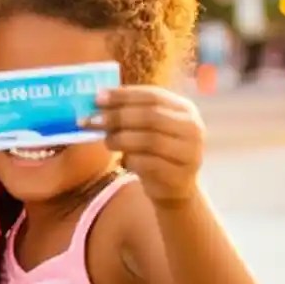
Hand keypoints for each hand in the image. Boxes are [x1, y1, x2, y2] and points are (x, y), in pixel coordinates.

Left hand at [90, 85, 204, 204]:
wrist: (174, 188)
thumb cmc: (155, 151)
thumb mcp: (147, 128)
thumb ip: (129, 112)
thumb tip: (97, 101)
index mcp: (184, 108)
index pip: (152, 95)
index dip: (123, 96)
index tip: (97, 98)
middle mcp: (192, 128)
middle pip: (150, 116)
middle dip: (117, 116)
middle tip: (92, 120)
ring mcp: (190, 153)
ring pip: (149, 140)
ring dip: (120, 139)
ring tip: (107, 141)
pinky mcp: (180, 176)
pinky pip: (148, 164)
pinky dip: (130, 160)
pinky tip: (123, 161)